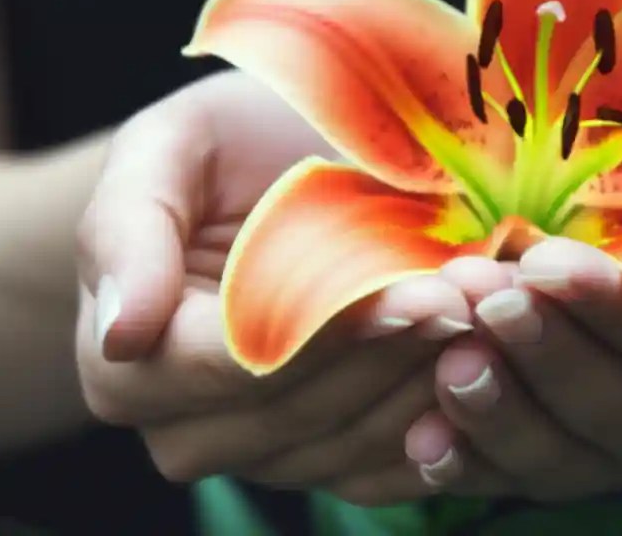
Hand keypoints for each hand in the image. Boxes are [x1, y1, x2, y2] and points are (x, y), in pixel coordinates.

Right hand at [74, 71, 472, 504]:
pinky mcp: (330, 462)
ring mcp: (265, 455)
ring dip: (435, 381)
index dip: (331, 334)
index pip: (238, 367)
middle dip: (397, 352)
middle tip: (482, 292)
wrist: (270, 170)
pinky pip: (387, 469)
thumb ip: (126, 231)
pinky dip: (448, 426)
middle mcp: (188, 432)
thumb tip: (122, 336)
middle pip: (303, 413)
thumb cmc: (220, 151)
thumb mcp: (167, 151)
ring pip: (355, 443)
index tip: (416, 291)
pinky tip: (494, 366)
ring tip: (499, 310)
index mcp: (130, 366)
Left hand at [403, 131, 621, 500]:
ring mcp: (613, 450)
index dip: (615, 312)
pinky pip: (505, 477)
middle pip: (614, 410)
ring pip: (557, 457)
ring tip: (447, 359)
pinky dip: (460, 464)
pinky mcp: (550, 456)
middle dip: (544, 357)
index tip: (548, 261)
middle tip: (480, 293)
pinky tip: (418, 440)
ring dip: (498, 413)